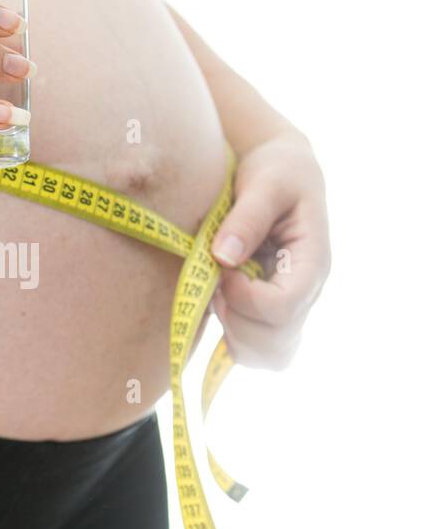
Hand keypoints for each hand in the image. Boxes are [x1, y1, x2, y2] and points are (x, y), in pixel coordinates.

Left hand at [209, 131, 330, 368]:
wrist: (280, 172)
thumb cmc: (276, 171)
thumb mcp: (265, 181)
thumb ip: (247, 217)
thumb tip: (222, 257)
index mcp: (313, 262)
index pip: (283, 307)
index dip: (244, 296)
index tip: (222, 266)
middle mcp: (308, 293)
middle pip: (276, 343)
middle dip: (235, 318)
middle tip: (216, 282)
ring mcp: (292, 309)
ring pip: (268, 357)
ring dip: (233, 333)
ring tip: (219, 293)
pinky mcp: (273, 316)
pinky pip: (257, 353)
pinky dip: (233, 340)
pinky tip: (222, 304)